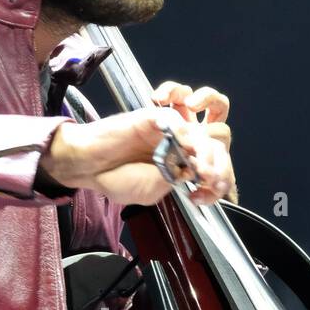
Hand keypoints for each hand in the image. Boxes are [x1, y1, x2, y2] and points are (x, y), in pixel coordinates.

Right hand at [42, 99, 235, 207]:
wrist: (88, 166)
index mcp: (184, 165)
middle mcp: (183, 146)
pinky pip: (180, 113)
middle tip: (206, 178)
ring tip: (197, 163)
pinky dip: (184, 131)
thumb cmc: (116, 179)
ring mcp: (173, 130)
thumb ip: (174, 179)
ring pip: (209, 125)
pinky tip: (177, 144)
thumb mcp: (152, 192)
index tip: (206, 195)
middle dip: (220, 164)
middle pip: (220, 144)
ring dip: (208, 148)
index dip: (219, 182)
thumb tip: (193, 168)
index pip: (216, 168)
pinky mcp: (157, 116)